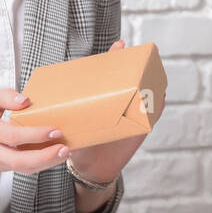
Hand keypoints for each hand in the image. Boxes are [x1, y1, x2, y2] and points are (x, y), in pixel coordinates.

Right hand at [0, 88, 69, 174]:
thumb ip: (6, 96)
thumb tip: (26, 101)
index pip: (13, 136)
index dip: (35, 135)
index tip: (54, 130)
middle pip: (19, 160)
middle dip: (45, 157)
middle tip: (63, 148)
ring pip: (22, 168)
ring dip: (45, 163)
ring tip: (63, 152)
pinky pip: (21, 168)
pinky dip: (38, 164)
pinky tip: (51, 155)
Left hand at [66, 39, 166, 180]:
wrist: (90, 167)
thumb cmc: (79, 144)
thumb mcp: (73, 128)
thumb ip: (67, 122)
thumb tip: (50, 118)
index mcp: (104, 100)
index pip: (112, 75)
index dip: (115, 58)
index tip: (118, 45)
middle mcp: (120, 103)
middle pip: (131, 80)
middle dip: (134, 66)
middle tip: (134, 54)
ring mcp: (133, 115)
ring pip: (145, 94)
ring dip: (150, 83)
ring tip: (151, 72)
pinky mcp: (141, 129)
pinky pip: (154, 115)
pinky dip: (159, 105)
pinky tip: (161, 97)